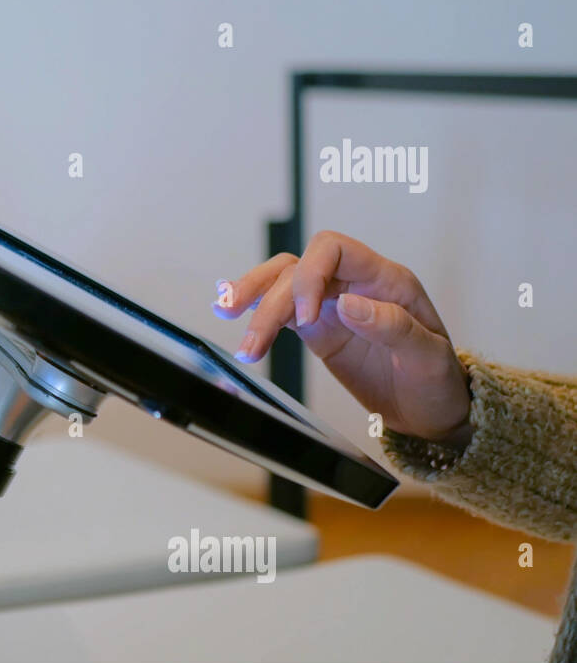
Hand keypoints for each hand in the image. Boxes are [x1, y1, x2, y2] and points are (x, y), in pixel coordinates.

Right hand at [213, 230, 471, 444]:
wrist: (432, 412)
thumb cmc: (438, 380)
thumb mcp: (429, 357)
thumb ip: (392, 326)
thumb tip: (349, 305)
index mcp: (385, 280)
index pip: (333, 250)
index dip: (309, 275)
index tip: (305, 319)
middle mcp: (354, 284)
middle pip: (296, 268)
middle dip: (268, 297)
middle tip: (251, 335)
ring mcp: (332, 306)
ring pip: (280, 284)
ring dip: (252, 300)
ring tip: (225, 315)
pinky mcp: (317, 329)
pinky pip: (280, 310)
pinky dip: (255, 311)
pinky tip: (233, 312)